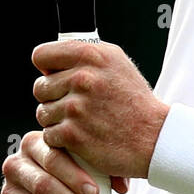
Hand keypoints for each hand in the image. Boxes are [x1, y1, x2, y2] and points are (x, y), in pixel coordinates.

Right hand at [0, 130, 111, 193]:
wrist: (51, 182)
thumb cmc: (73, 167)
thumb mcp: (86, 160)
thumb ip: (105, 167)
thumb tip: (122, 187)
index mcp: (35, 143)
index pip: (53, 158)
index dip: (74, 177)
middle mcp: (16, 165)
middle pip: (43, 186)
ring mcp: (10, 192)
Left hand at [30, 39, 167, 180]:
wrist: (153, 137)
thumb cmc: (134, 100)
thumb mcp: (116, 62)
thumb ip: (84, 55)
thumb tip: (50, 62)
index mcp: (91, 56)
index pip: (41, 55)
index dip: (47, 68)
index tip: (56, 77)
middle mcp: (83, 78)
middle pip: (39, 87)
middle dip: (53, 97)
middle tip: (76, 105)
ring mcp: (76, 108)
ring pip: (43, 112)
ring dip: (57, 120)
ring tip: (82, 121)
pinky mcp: (73, 134)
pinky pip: (49, 134)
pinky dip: (62, 139)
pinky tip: (82, 135)